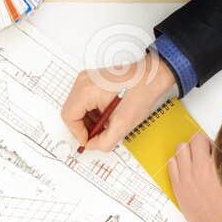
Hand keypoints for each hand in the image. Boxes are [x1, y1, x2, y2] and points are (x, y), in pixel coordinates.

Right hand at [61, 51, 176, 151]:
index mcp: (87, 90)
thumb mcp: (122, 125)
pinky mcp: (92, 81)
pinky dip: (92, 112)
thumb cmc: (141, 92)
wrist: (152, 76)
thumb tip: (92, 145)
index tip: (89, 141)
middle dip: (83, 127)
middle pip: (71, 112)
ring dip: (88, 120)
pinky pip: (84, 100)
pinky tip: (105, 116)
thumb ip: (103, 142)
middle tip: (97, 135)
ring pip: (77, 107)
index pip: (69, 117)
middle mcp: (83, 82)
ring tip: (105, 125)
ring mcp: (86, 79)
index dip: (78, 133)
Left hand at [167, 133, 221, 221]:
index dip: (209, 143)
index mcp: (216, 166)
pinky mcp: (178, 189)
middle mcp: (198, 170)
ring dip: (186, 153)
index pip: (204, 139)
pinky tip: (187, 171)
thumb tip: (219, 150)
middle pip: (191, 142)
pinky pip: (171, 166)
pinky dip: (177, 164)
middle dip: (198, 145)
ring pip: (178, 151)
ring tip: (195, 162)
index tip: (212, 150)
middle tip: (204, 154)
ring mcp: (186, 179)